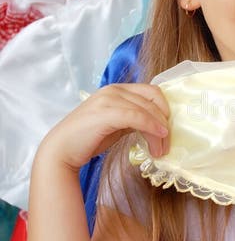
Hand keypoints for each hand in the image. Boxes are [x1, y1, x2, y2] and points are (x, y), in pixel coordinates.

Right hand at [37, 83, 170, 170]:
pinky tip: (157, 138)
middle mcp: (113, 90)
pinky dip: (151, 127)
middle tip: (167, 143)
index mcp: (116, 90)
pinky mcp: (107, 112)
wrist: (61, 151)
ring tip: (161, 150)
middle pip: (153, 99)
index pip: (151, 92)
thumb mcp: (117, 125)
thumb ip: (133, 119)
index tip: (168, 130)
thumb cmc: (88, 139)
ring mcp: (109, 99)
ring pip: (148, 109)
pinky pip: (138, 117)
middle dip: (165, 121)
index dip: (164, 109)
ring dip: (160, 130)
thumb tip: (156, 124)